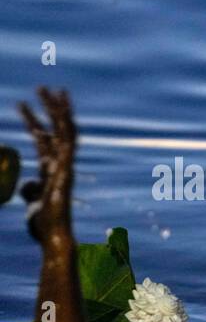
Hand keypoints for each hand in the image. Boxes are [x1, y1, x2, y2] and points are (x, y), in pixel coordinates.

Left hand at [17, 88, 76, 245]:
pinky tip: (62, 108)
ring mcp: (66, 165)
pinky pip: (69, 141)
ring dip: (57, 108)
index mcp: (51, 170)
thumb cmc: (44, 223)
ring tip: (49, 89)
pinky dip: (66, 123)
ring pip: (64, 130)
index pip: (42, 139)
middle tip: (40, 87)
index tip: (20, 104)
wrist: (53, 234)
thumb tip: (28, 182)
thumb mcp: (31, 202)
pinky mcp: (67, 167)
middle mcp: (61, 164)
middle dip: (47, 108)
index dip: (32, 121)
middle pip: (55, 129)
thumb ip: (30, 189)